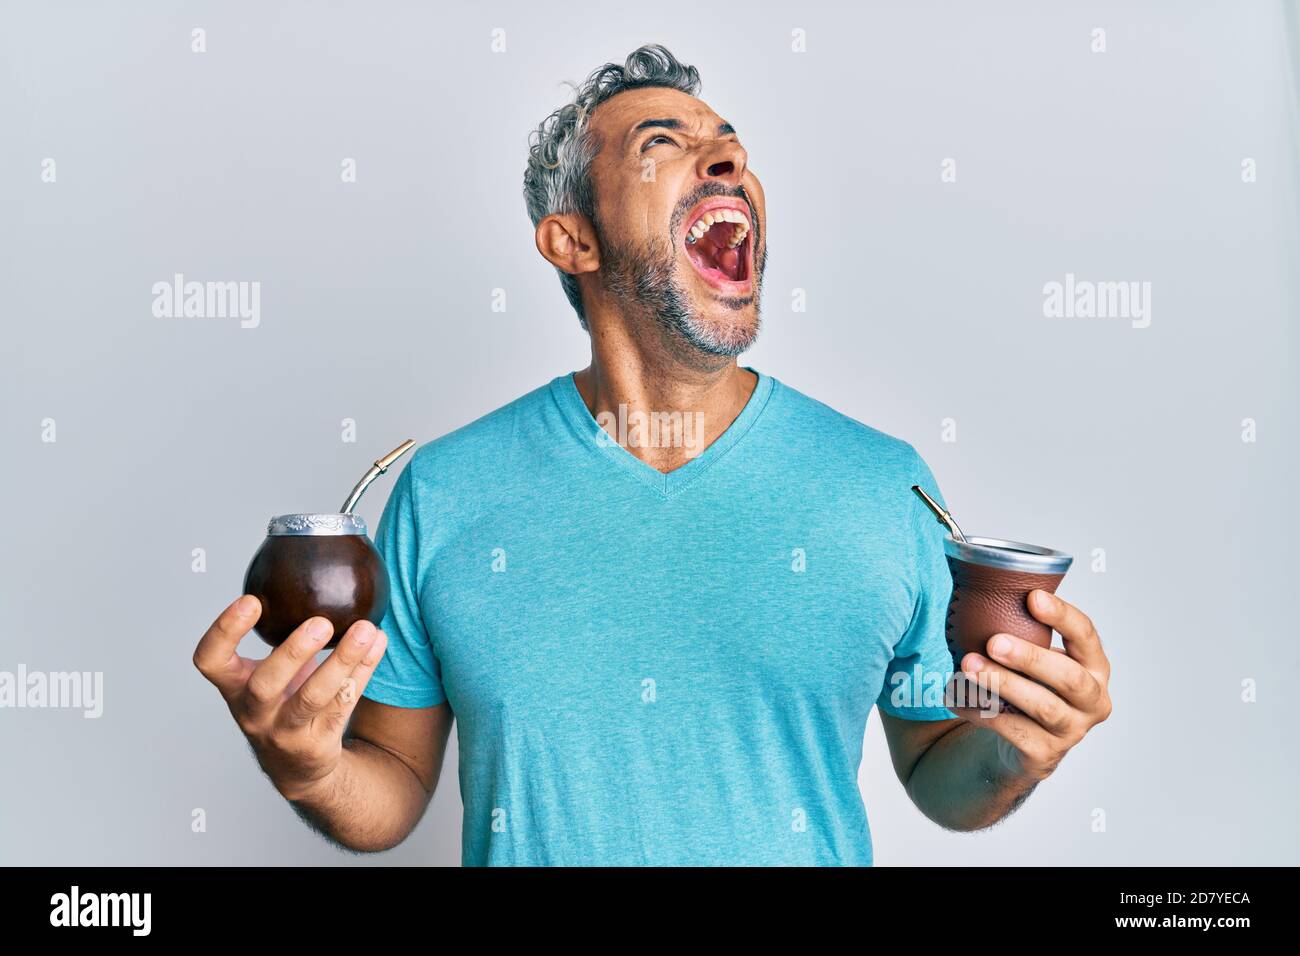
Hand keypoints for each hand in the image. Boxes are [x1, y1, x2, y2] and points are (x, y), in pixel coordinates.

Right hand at [192, 595, 388, 800]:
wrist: (299, 766)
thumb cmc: (285, 700)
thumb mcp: (273, 671)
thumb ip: (282, 631)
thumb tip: (316, 566)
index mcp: (234, 686)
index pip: (210, 661)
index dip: (224, 632)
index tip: (251, 600)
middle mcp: (253, 712)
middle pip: (264, 685)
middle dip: (292, 652)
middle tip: (320, 622)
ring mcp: (283, 732)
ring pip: (313, 698)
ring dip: (342, 661)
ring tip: (366, 630)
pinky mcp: (317, 744)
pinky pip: (344, 704)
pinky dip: (364, 671)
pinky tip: (379, 643)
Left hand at [951, 589, 1111, 780]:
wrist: (1018, 749)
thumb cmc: (1026, 688)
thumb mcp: (1032, 659)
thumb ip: (1020, 630)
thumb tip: (972, 582)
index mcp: (1094, 667)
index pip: (1087, 636)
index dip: (1062, 616)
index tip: (1032, 597)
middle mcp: (1093, 701)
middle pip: (1069, 677)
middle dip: (1031, 657)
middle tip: (994, 641)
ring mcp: (1072, 731)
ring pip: (1043, 706)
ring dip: (1003, 683)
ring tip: (968, 665)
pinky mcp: (1045, 755)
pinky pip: (1012, 731)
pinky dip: (982, 711)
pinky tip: (956, 696)